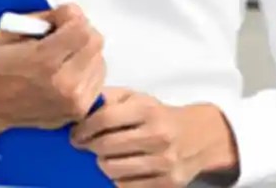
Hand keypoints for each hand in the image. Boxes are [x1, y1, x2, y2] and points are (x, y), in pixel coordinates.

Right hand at [0, 4, 105, 145]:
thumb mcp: (11, 32)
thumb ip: (44, 18)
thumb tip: (69, 14)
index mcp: (44, 61)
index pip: (82, 28)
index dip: (72, 16)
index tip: (62, 17)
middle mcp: (63, 83)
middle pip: (95, 42)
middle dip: (80, 32)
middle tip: (64, 33)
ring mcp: (73, 100)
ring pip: (100, 61)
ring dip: (85, 52)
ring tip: (63, 55)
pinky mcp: (79, 111)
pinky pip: (97, 81)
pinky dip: (86, 72)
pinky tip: (68, 71)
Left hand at [70, 88, 238, 186]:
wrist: (199, 136)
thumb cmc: (159, 115)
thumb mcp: (137, 98)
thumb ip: (109, 97)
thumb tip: (81, 106)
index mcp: (147, 110)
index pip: (105, 119)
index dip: (84, 128)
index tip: (76, 133)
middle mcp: (158, 135)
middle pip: (107, 146)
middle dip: (89, 146)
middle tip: (86, 145)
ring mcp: (165, 162)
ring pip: (114, 169)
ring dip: (102, 163)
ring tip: (103, 157)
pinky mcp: (168, 183)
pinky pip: (128, 187)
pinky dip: (117, 179)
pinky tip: (119, 169)